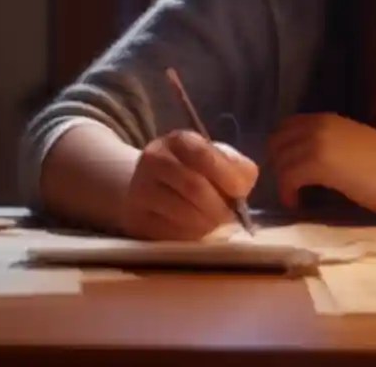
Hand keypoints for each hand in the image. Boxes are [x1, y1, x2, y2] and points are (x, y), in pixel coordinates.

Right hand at [119, 131, 258, 240]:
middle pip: (194, 186)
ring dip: (206, 223)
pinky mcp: (135, 218)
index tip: (240, 193)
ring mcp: (140, 188)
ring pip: (182, 212)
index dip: (227, 177)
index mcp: (180, 140)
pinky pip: (169, 232)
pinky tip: (194, 230)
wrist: (153, 186)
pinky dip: (189, 235)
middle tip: (229, 217)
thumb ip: (237, 169)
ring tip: (213, 223)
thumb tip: (241, 190)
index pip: (204, 155)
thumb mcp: (218, 160)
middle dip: (219, 206)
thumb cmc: (196, 172)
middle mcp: (154, 159)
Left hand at [268, 113, 375, 214]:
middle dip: (278, 163)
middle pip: (277, 142)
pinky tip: (296, 203)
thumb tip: (311, 161)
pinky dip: (288, 192)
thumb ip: (331, 145)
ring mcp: (318, 142)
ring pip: (281, 161)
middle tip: (289, 184)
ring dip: (282, 181)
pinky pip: (288, 177)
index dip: (283, 148)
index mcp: (328, 119)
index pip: (287, 126)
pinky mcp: (319, 164)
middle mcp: (319, 125)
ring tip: (294, 196)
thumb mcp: (354, 146)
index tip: (289, 167)